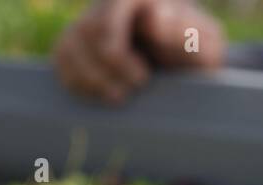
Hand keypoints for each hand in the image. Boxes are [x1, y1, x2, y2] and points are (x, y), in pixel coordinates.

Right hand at [54, 0, 225, 102]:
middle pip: (85, 33)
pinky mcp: (73, 46)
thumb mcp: (202, 41)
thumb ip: (182, 28)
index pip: (107, 18)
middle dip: (105, 71)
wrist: (182, 62)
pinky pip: (60, 63)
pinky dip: (77, 84)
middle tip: (133, 91)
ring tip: (119, 97)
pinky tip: (102, 92)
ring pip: (67, 49)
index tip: (142, 79)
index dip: (116, 54)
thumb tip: (152, 16)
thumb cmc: (194, 52)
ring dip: (89, 80)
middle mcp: (107, 4)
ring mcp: (86, 23)